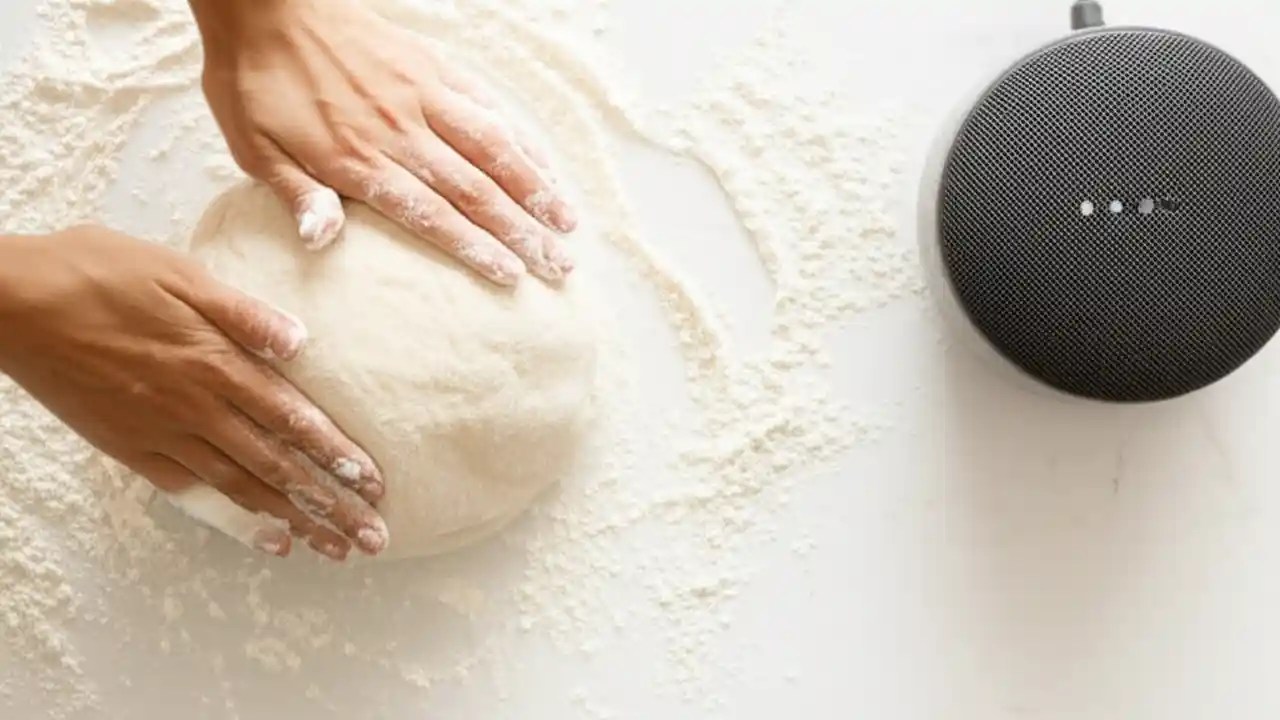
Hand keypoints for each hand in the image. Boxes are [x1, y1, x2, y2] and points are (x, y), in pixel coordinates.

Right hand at [0, 227, 387, 559]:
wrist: (11, 303)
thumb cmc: (97, 273)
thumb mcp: (178, 274)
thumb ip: (243, 312)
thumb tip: (301, 340)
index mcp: (214, 361)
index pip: (292, 420)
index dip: (336, 456)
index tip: (374, 486)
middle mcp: (196, 408)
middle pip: (277, 465)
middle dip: (330, 505)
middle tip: (372, 537)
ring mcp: (162, 433)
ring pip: (241, 487)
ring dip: (293, 519)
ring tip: (334, 548)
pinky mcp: (131, 447)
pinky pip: (193, 492)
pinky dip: (234, 518)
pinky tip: (269, 538)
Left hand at [192, 0, 578, 284]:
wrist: (267, 2)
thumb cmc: (255, 80)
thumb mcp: (253, 145)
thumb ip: (294, 193)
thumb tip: (321, 240)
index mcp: (358, 159)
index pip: (431, 214)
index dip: (475, 248)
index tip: (512, 276)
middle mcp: (401, 131)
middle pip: (475, 190)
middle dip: (522, 232)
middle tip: (559, 265)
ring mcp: (423, 96)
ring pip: (494, 147)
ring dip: (536, 187)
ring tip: (567, 222)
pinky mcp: (432, 69)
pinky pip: (486, 105)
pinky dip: (519, 137)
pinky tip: (542, 163)